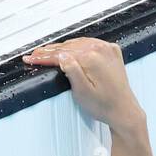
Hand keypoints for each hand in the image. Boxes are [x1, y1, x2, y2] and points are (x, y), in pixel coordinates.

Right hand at [21, 37, 143, 132]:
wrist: (124, 111)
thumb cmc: (105, 106)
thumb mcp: (82, 92)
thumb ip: (71, 70)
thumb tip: (61, 55)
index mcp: (91, 58)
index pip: (61, 54)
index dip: (44, 57)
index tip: (31, 58)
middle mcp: (101, 49)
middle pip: (68, 47)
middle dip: (50, 51)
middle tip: (35, 55)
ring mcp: (108, 49)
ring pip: (78, 44)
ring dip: (63, 48)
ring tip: (47, 52)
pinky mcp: (113, 52)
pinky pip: (91, 44)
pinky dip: (78, 46)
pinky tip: (70, 49)